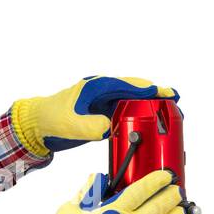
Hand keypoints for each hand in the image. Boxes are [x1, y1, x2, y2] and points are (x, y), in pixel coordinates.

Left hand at [11, 76, 179, 155]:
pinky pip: (127, 111)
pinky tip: (152, 121)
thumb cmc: (50, 119)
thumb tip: (108, 128)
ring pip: (133, 100)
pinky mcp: (104, 113)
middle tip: (175, 99)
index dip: (146, 88)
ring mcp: (104, 101)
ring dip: (150, 104)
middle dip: (155, 94)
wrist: (38, 125)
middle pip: (135, 89)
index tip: (164, 92)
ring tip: (171, 110)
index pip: (126, 85)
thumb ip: (89, 125)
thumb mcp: (69, 124)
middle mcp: (103, 91)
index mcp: (95, 86)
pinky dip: (140, 114)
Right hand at [32, 168, 187, 213]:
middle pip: (160, 207)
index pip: (143, 189)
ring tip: (181, 212)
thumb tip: (95, 180)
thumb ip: (86, 194)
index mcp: (115, 210)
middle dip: (171, 197)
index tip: (165, 177)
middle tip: (177, 193)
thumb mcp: (71, 209)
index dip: (158, 181)